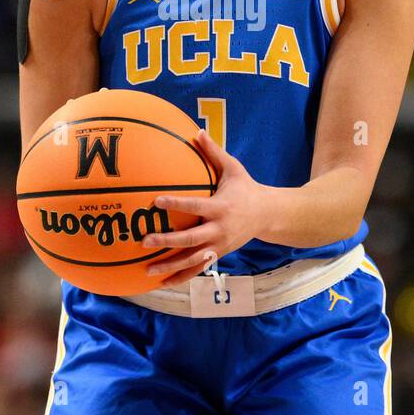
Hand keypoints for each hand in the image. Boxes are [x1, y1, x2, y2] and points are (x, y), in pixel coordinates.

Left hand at [141, 129, 271, 287]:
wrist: (268, 215)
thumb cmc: (246, 188)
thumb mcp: (233, 168)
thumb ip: (214, 152)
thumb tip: (197, 131)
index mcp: (220, 208)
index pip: (195, 206)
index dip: (176, 204)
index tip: (156, 202)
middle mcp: (219, 230)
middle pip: (190, 239)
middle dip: (167, 241)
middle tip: (145, 241)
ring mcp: (218, 246)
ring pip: (192, 261)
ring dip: (170, 267)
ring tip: (148, 270)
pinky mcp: (218, 256)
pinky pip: (197, 270)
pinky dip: (180, 277)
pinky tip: (162, 282)